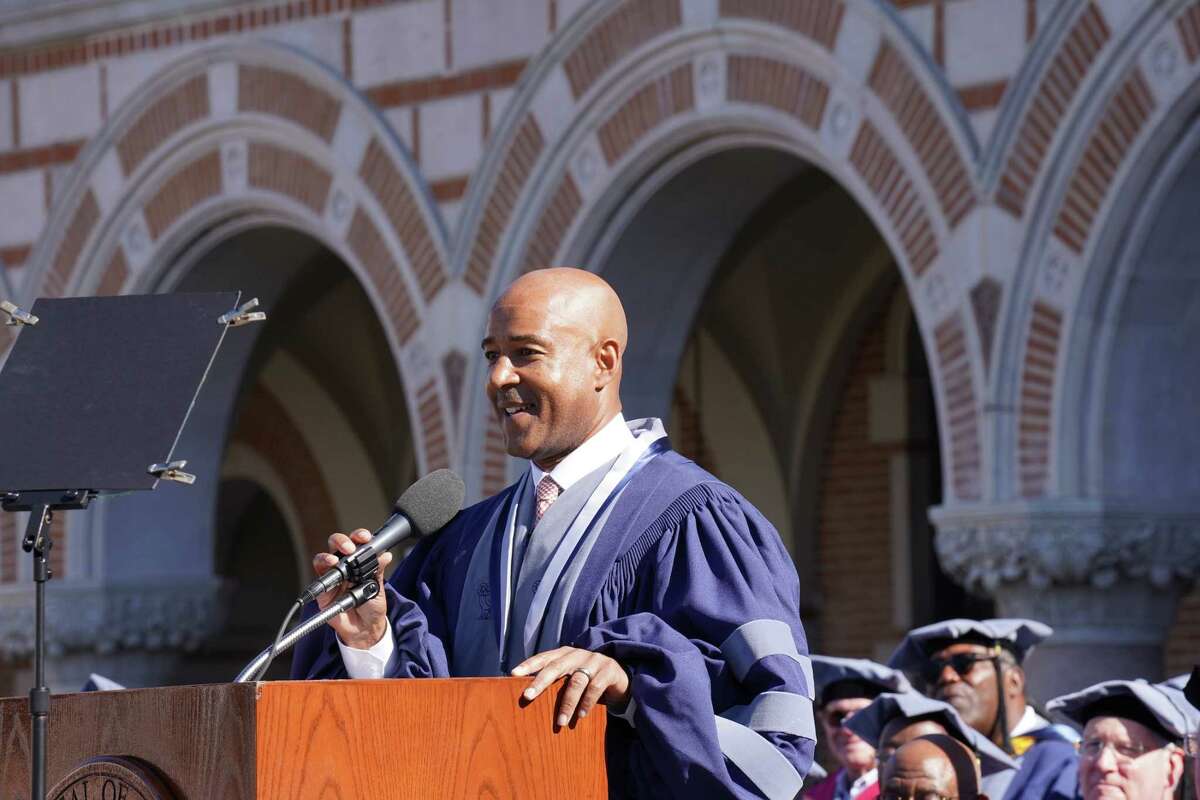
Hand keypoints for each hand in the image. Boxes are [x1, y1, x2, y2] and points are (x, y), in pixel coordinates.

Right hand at [312, 529, 392, 649]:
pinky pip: (318, 580)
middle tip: (350, 548)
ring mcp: (333, 578)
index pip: (357, 543)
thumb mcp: (379, 588)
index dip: (359, 536)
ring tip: (336, 560)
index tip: (365, 538)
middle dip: (341, 541)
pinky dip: (322, 575)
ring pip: (324, 559)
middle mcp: (344, 567)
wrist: (365, 629)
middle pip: (337, 545)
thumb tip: (385, 555)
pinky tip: (329, 572)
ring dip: (328, 556)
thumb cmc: (372, 606)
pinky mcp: (323, 592)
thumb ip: (379, 571)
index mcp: (359, 563)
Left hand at [511, 646, 630, 728]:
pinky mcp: (609, 670)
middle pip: (557, 666)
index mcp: (565, 654)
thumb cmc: (588, 680)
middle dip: (541, 681)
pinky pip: (595, 687)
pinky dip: (586, 703)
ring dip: (567, 703)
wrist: (619, 678)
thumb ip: (556, 682)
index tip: (513, 674)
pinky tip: (580, 716)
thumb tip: (529, 699)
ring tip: (560, 722)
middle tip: (527, 696)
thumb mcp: (571, 677)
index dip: (529, 664)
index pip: (544, 657)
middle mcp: (578, 654)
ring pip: (577, 681)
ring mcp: (595, 660)